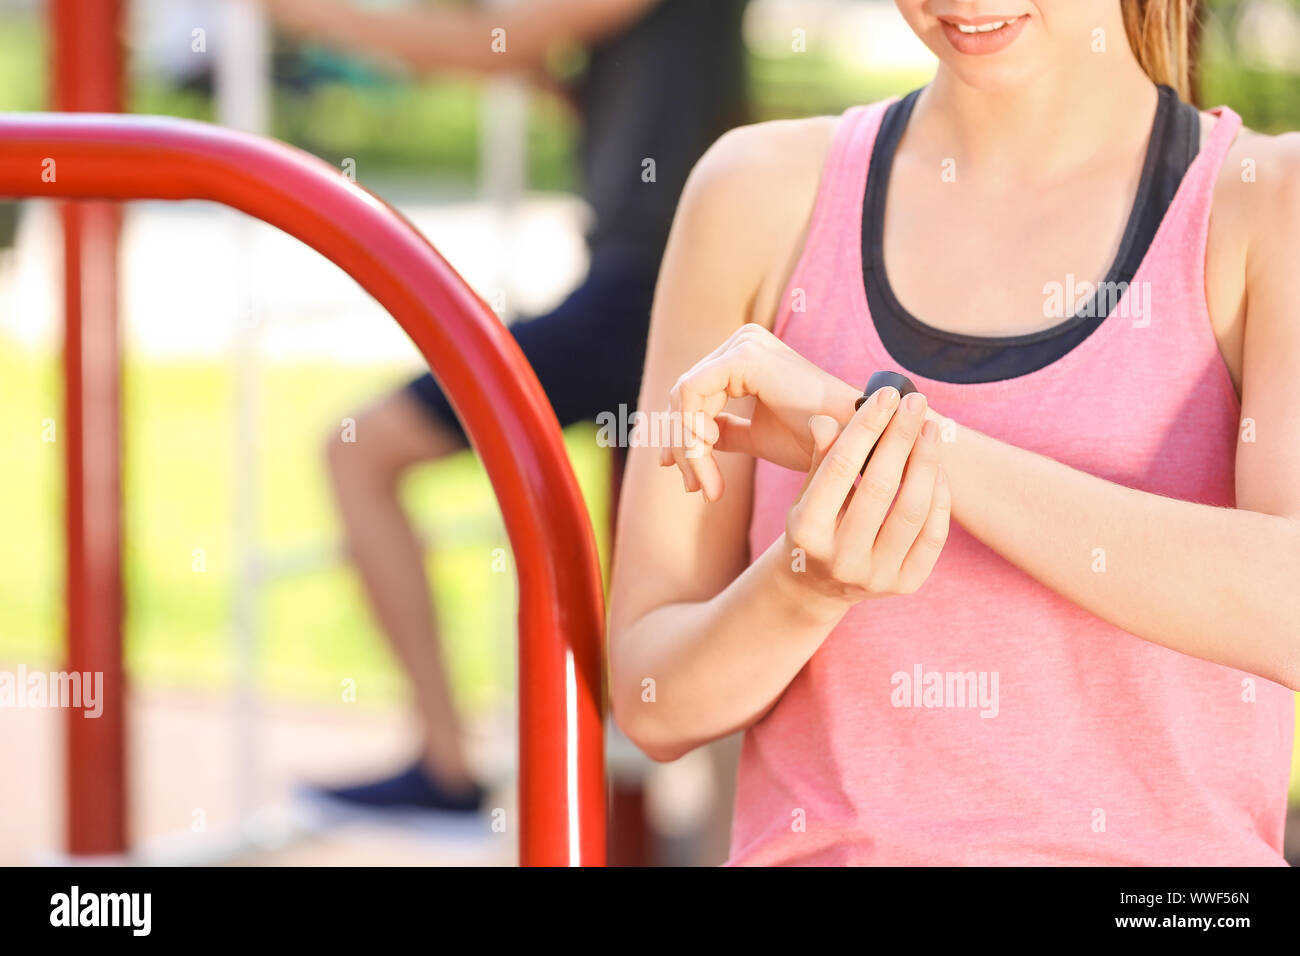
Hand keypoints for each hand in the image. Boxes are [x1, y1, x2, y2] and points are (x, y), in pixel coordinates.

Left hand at [658, 324, 858, 500]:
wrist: (850, 445)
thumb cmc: (813, 441)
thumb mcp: (755, 436)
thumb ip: (722, 431)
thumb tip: (683, 443)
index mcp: (746, 356)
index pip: (693, 394)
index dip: (680, 437)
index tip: (683, 476)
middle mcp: (744, 341)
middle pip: (683, 394)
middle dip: (683, 445)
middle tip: (692, 488)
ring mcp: (745, 344)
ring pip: (684, 396)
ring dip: (690, 447)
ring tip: (707, 485)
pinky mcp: (745, 356)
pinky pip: (693, 393)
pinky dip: (694, 431)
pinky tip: (712, 456)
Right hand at [781, 389, 949, 606]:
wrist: (817, 586)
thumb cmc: (812, 526)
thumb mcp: (805, 494)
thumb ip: (821, 458)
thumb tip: (829, 419)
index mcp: (807, 531)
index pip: (840, 468)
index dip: (866, 427)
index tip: (886, 394)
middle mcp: (840, 558)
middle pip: (880, 487)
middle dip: (901, 437)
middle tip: (916, 401)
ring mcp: (876, 576)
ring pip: (912, 510)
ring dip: (926, 462)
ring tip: (930, 429)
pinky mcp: (906, 585)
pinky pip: (933, 535)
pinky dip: (939, 497)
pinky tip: (936, 469)